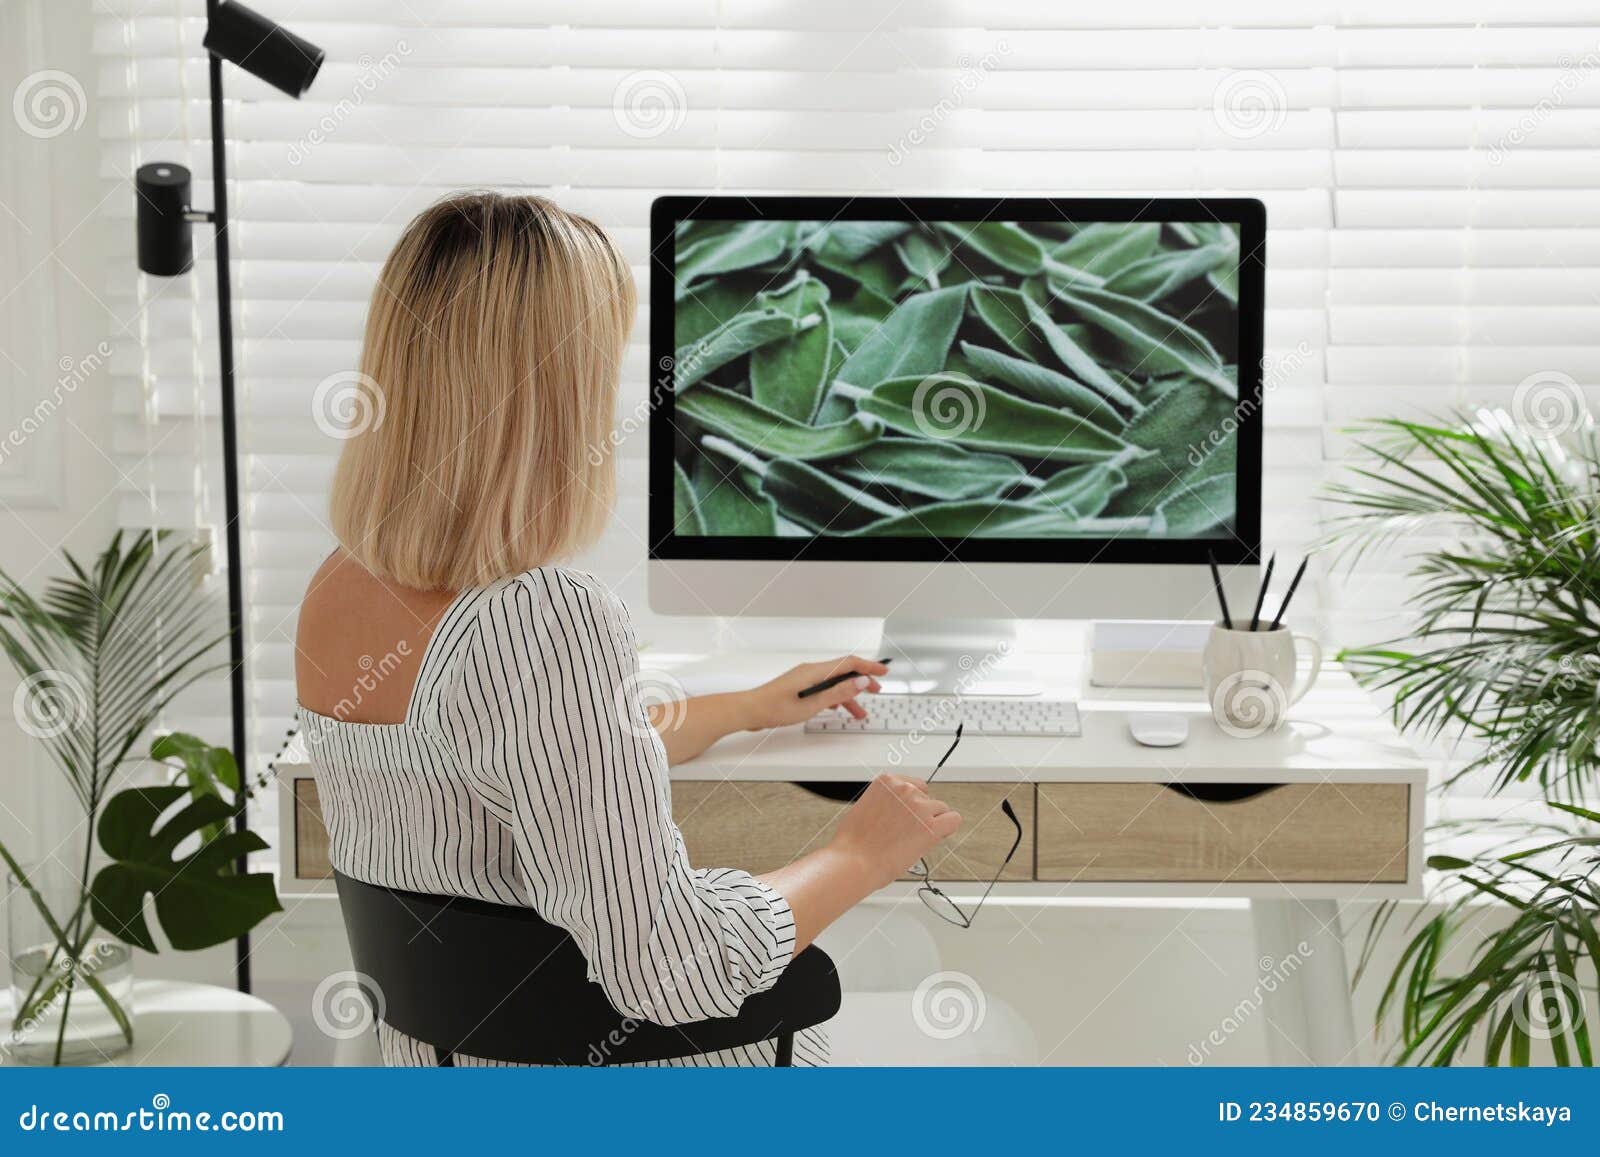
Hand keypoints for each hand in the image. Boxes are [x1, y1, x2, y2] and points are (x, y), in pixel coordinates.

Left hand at [740, 655, 888, 730]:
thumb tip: (860, 682)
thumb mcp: (812, 704)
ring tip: (859, 713)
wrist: (749, 711)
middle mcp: (811, 671)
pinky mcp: (799, 688)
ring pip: (834, 684)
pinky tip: (838, 709)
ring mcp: (804, 679)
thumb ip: (838, 693)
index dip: (869, 667)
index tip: (883, 671)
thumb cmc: (774, 708)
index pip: (849, 663)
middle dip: (862, 681)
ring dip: (849, 695)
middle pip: (843, 672)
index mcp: (815, 671)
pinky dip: (835, 698)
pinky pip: (823, 689)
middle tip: (877, 691)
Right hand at [829, 774, 961, 889]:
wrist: (852, 862)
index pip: (915, 785)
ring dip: (932, 823)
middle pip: (928, 798)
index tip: (907, 816)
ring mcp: (919, 806)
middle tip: (906, 832)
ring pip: (941, 810)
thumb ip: (887, 802)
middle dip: (921, 814)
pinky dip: (948, 829)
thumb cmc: (853, 843)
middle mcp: (905, 789)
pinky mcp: (930, 826)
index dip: (912, 804)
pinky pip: (953, 820)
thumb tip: (901, 809)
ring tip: (912, 839)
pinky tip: (937, 837)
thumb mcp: (866, 807)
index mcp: (887, 781)